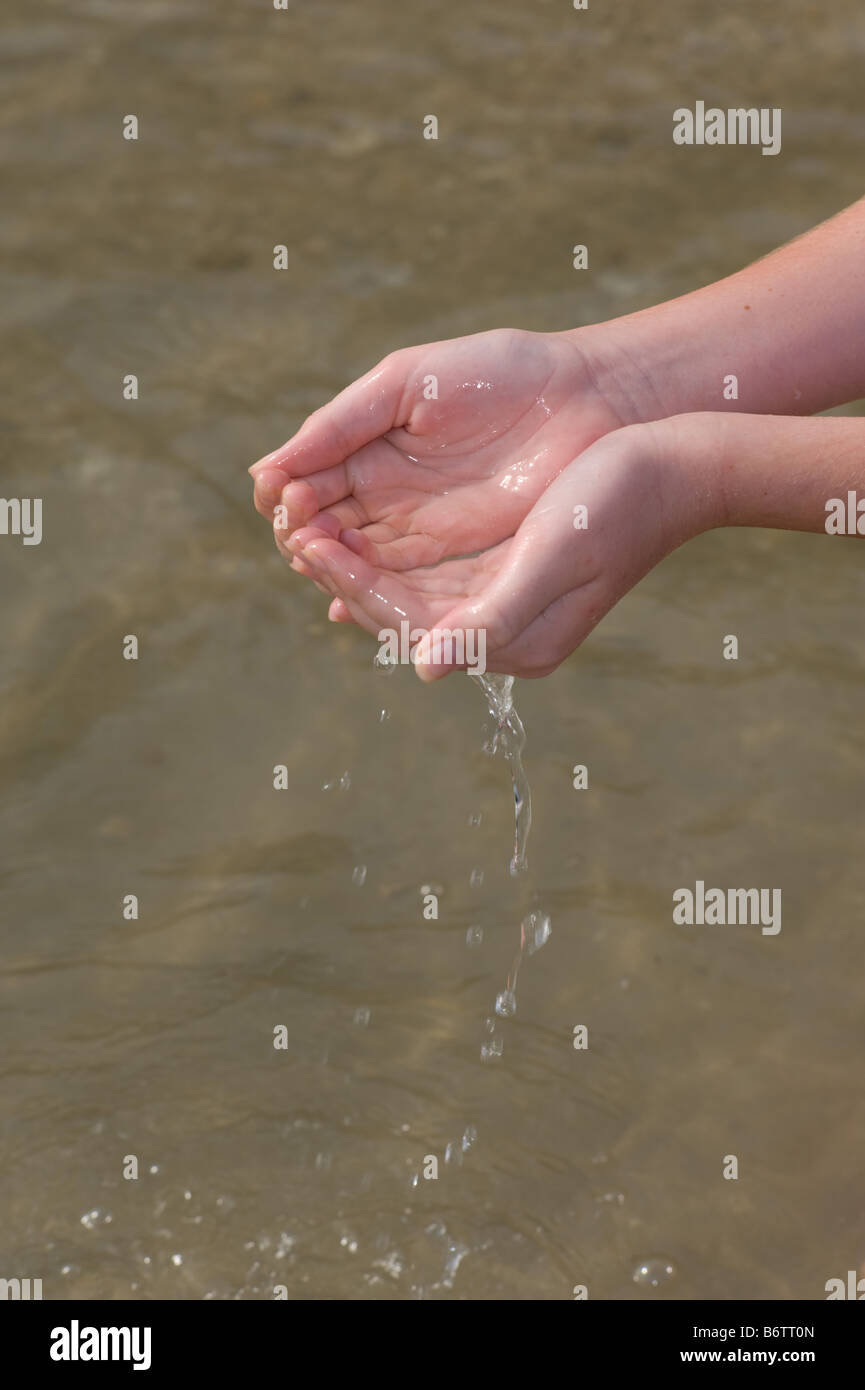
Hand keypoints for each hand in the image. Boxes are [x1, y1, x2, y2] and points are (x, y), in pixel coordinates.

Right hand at [249, 327, 640, 577]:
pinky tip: (350, 605)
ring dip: (335, 571)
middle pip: (326, 535)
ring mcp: (424, 535)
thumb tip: (266, 471)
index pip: (307, 488)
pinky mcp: (462, 567)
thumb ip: (340, 423)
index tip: (286, 502)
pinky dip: (375, 601)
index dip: (289, 500)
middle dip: (307, 539)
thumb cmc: (501, 375)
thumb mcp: (407, 383)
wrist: (589, 399)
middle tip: (305, 537)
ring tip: (324, 561)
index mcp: (368, 450)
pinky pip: (408, 594)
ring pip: (360, 568)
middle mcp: (389, 500)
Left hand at [291, 417, 720, 678]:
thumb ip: (490, 619)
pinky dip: (385, 554)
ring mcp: (502, 607)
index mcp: (515, 641)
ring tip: (306, 524)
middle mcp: (503, 635)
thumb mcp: (554, 556)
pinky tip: (349, 534)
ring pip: (407, 594)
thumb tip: (422, 669)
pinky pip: (426, 575)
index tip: (308, 544)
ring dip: (358, 563)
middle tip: (290, 530)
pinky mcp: (502, 576)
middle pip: (401, 615)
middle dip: (344, 575)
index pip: (410, 626)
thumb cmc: (618, 503)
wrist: (675, 467)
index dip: (354, 586)